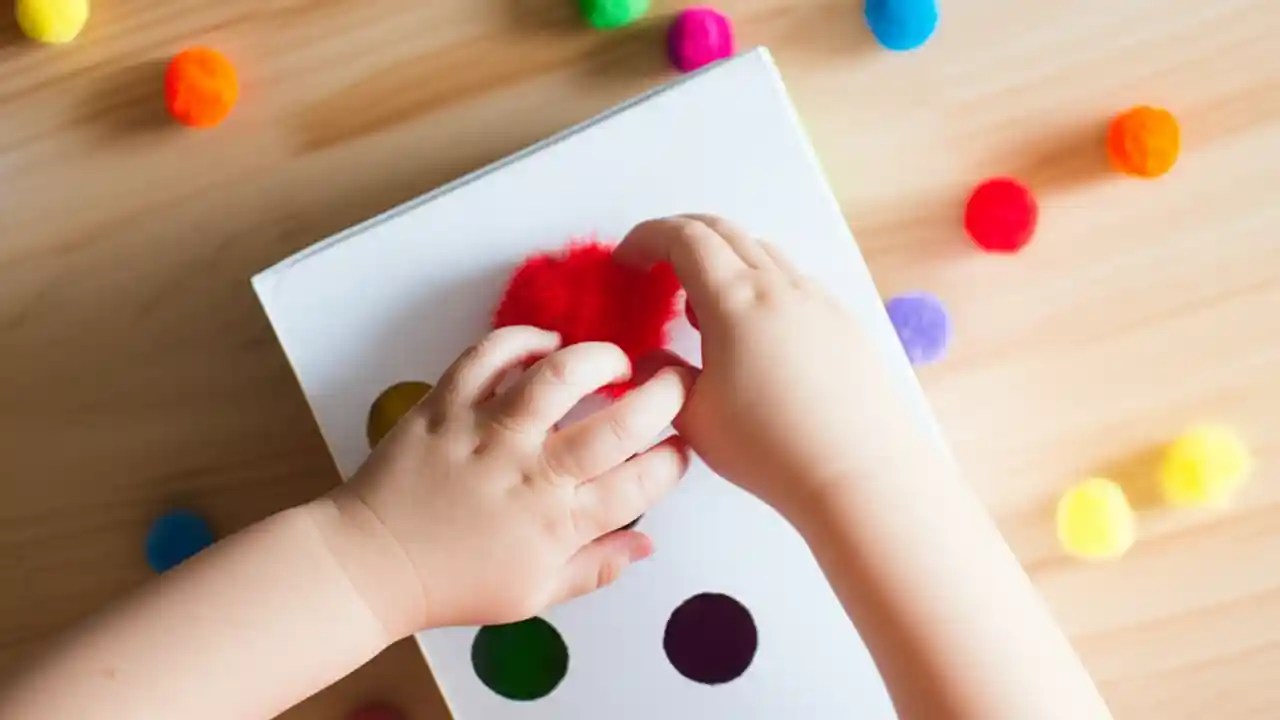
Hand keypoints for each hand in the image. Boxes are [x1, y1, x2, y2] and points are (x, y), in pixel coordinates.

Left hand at [327, 327, 692, 633]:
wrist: (374, 566)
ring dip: (598, 357)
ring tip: (611, 360)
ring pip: (558, 376)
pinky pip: (488, 355)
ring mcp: (488, 435)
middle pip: (619, 425)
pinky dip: (521, 339)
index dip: (676, 457)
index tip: (681, 444)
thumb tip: (649, 544)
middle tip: (673, 380)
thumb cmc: (456, 584)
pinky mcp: (447, 406)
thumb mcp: (535, 596)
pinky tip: (544, 343)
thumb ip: (596, 569)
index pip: (643, 484)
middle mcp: (533, 475)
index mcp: (560, 525)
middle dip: (663, 395)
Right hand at [616, 216, 932, 518]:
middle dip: (680, 237)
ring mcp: (817, 300)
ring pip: (760, 252)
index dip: (647, 238)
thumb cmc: (770, 448)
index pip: (683, 238)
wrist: (859, 474)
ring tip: (700, 307)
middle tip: (654, 264)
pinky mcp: (841, 322)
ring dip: (721, 260)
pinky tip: (750, 333)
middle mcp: (779, 286)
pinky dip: (757, 284)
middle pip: (723, 231)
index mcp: (735, 299)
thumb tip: (648, 360)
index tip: (626, 259)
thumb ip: (660, 377)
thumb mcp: (694, 417)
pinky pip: (791, 281)